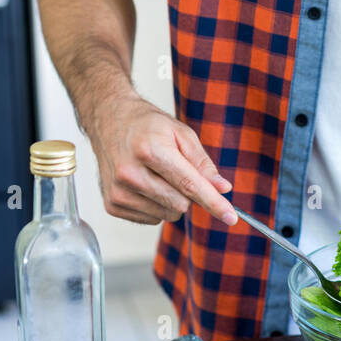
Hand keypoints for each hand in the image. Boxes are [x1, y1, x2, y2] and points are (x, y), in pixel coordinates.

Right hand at [85, 86, 237, 227]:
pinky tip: (145, 184)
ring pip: (167, 214)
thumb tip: (222, 188)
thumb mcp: (181, 133)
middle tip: (177, 170)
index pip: (189, 185)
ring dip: (172, 199)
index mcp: (149, 150)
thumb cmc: (147, 125)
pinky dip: (156, 205)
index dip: (213, 202)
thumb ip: (202, 163)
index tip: (231, 218)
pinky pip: (151, 219)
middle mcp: (129, 173)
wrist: (109, 120)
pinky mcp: (112, 205)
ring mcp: (118, 192)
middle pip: (181, 204)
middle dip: (189, 192)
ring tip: (157, 174)